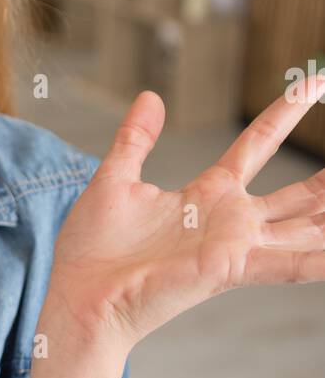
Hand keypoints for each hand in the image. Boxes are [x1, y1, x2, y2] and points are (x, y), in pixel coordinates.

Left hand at [46, 70, 324, 349]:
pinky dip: (318, 260)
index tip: (316, 81)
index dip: (286, 112)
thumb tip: (151, 97)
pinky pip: (288, 266)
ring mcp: (234, 246)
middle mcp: (230, 221)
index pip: (258, 144)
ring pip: (306, 226)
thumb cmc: (92, 250)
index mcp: (207, 196)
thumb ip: (136, 139)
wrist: (78, 296)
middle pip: (298, 194)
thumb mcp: (115, 179)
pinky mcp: (228, 269)